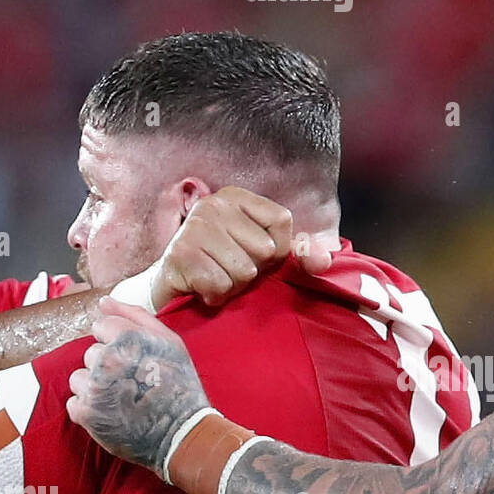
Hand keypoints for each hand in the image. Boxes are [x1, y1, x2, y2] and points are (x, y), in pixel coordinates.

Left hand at [67, 296, 211, 476]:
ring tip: (121, 399)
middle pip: (90, 353)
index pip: (101, 326)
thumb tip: (103, 302)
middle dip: (106, 365)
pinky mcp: (86, 414)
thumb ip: (134, 316)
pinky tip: (111, 413)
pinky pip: (74, 402)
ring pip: (79, 377)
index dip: (117, 342)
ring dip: (95, 387)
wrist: (181, 434)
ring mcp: (94, 388)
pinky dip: (89, 409)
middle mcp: (107, 360)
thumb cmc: (179, 386)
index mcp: (128, 339)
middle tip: (132, 383)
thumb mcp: (169, 342)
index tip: (133, 360)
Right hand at [150, 187, 333, 310]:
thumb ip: (298, 254)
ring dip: (232, 287)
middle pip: (264, 250)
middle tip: (227, 271)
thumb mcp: (262, 257)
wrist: (169, 288)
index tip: (257, 258)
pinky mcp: (180, 255)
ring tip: (213, 279)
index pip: (281, 220)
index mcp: (235, 197)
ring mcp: (193, 228)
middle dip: (250, 273)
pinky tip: (201, 289)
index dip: (277, 250)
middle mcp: (213, 205)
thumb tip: (324, 260)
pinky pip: (220, 285)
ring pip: (243, 271)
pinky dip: (214, 296)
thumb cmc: (220, 269)